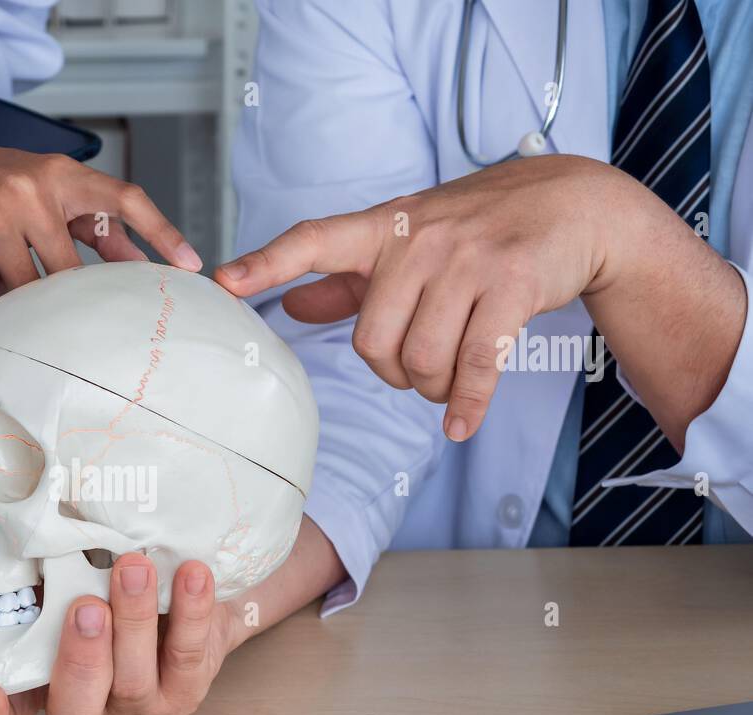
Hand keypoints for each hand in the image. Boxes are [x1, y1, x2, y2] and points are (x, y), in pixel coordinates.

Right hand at [0, 134, 201, 298]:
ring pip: (21, 285)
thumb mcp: (50, 193)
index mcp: (61, 174)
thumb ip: (95, 227)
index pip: (123, 199)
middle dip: (53, 285)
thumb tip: (140, 263)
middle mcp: (28, 186)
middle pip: (66, 271)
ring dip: (12, 282)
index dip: (161, 231)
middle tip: (31, 267)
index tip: (190, 264)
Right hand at [0, 553, 241, 714]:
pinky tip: (190, 575)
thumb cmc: (114, 569)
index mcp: (44, 674)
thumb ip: (44, 560)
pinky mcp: (185, 688)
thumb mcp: (72, 563)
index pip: (7, 714)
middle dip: (79, 661)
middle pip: (73, 712)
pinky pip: (187, 657)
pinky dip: (189, 613)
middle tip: (86, 608)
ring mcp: (138, 701)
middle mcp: (88, 697)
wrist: (190, 577)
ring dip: (133, 623)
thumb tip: (23, 521)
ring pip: (132, 683)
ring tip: (135, 569)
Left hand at [215, 155, 662, 441]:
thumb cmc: (480, 228)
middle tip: (418, 368)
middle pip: (373, 342)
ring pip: (422, 358)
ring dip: (433, 387)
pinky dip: (467, 405)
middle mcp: (419, 239)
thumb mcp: (410, 240)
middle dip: (394, 372)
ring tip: (448, 378)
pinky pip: (476, 364)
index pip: (312, 240)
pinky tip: (462, 424)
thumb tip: (292, 306)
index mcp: (385, 227)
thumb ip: (349, 279)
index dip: (266, 263)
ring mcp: (466, 260)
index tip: (222, 282)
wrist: (576, 203)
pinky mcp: (511, 284)